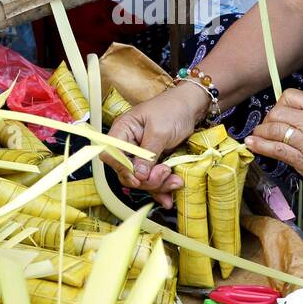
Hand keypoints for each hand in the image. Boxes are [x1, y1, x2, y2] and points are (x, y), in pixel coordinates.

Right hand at [103, 83, 209, 207]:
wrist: (191, 107)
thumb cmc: (173, 109)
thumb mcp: (160, 131)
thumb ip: (148, 154)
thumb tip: (139, 176)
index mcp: (123, 131)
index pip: (110, 154)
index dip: (121, 168)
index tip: (137, 177)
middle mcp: (128, 144)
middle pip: (126, 172)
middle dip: (145, 179)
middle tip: (164, 173)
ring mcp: (141, 155)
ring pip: (140, 180)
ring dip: (157, 185)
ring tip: (175, 181)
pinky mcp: (153, 162)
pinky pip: (151, 180)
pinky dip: (161, 188)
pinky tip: (169, 197)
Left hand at [247, 89, 302, 199]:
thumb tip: (288, 111)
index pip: (291, 96)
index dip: (280, 103)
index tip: (280, 112)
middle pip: (278, 112)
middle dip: (269, 118)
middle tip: (269, 126)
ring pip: (274, 130)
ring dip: (261, 132)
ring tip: (257, 135)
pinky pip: (276, 150)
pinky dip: (260, 146)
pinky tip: (251, 143)